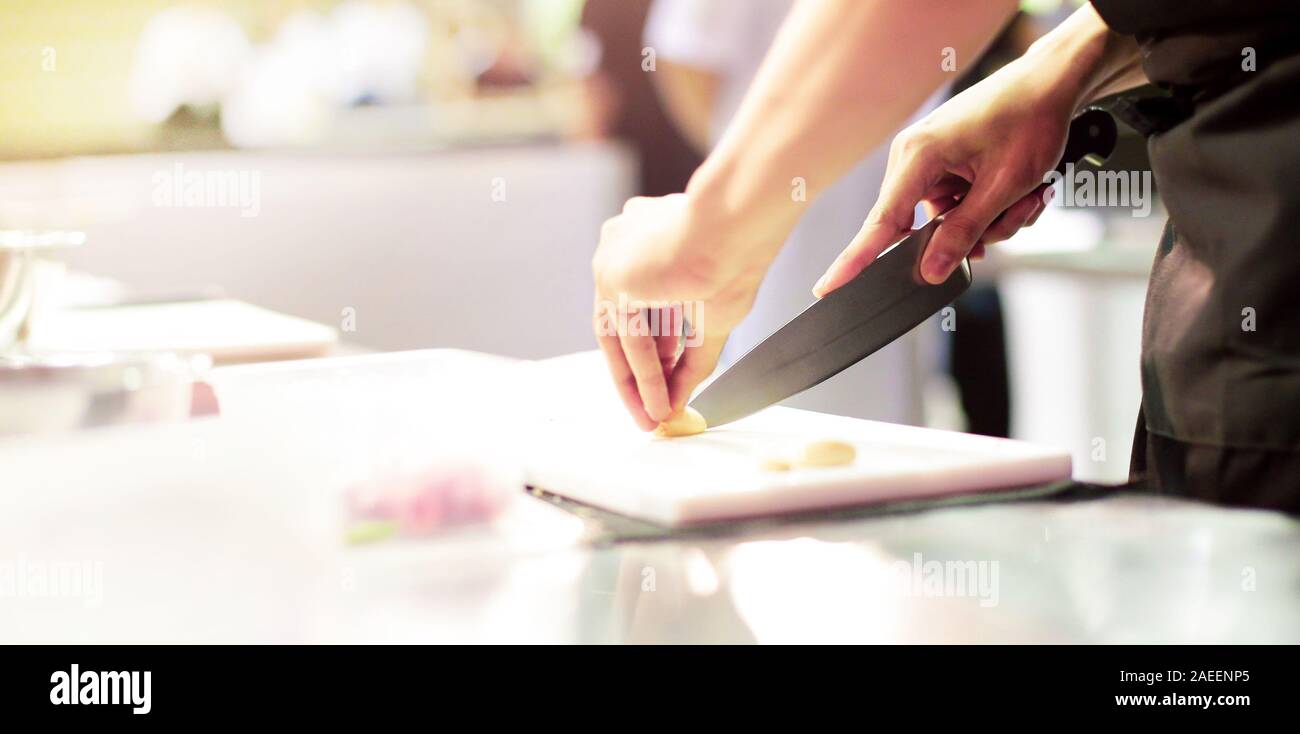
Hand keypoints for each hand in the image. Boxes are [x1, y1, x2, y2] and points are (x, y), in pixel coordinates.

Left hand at [592, 194, 771, 429]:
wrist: (737, 227)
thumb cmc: (737, 252)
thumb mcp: (714, 317)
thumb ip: (694, 356)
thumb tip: (685, 394)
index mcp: (647, 239)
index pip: (640, 306)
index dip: (656, 348)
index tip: (666, 380)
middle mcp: (624, 245)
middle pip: (625, 323)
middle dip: (642, 371)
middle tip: (653, 406)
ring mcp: (614, 257)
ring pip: (624, 333)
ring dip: (641, 380)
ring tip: (656, 414)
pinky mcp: (612, 276)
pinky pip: (628, 337)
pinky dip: (643, 372)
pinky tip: (659, 399)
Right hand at [813, 46, 1077, 294]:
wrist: (1050, 84)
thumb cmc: (1030, 119)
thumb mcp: (1004, 185)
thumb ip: (964, 232)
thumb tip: (932, 270)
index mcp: (919, 155)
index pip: (881, 222)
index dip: (855, 261)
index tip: (829, 288)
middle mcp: (913, 157)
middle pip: (922, 229)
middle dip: (973, 233)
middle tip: (1014, 214)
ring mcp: (927, 163)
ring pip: (947, 223)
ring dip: (989, 221)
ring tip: (1026, 196)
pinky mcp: (943, 167)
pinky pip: (956, 208)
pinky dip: (988, 209)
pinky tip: (1015, 195)